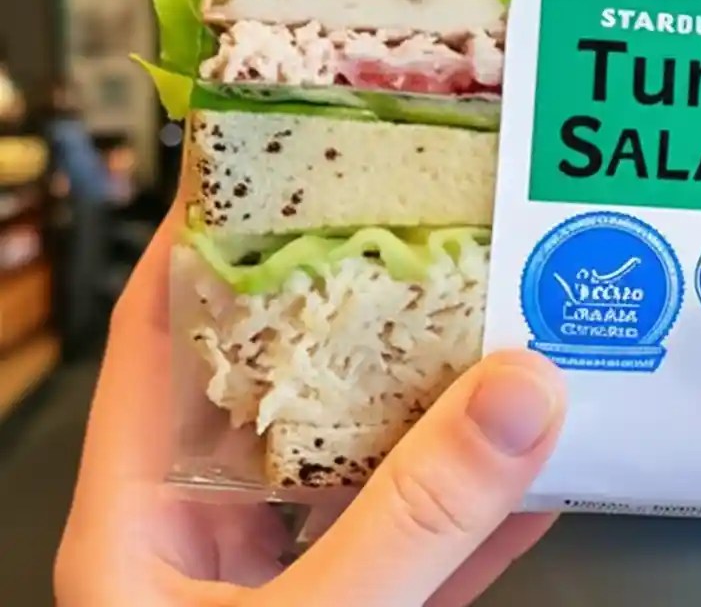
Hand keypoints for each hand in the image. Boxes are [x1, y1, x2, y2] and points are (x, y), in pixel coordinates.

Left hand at [55, 211, 568, 606]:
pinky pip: (421, 556)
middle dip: (359, 315)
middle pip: (282, 392)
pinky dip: (481, 522)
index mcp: (141, 521)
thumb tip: (518, 395)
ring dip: (438, 419)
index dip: (210, 239)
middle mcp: (206, 544)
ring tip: (502, 339)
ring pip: (365, 474)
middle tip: (428, 236)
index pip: (162, 338)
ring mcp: (285, 587)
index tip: (277, 159)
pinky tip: (536, 481)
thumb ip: (411, 521)